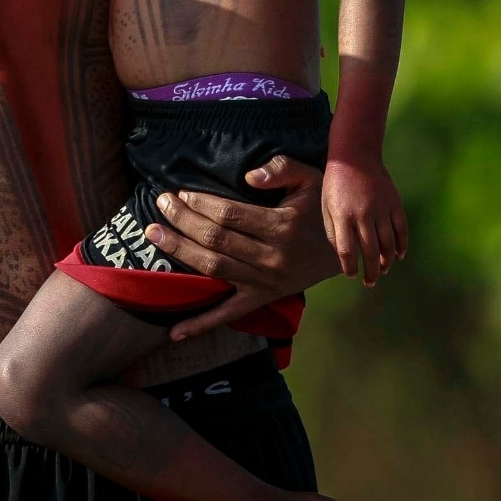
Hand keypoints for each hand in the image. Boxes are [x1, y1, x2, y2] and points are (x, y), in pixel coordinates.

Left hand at [140, 155, 337, 341]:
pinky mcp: (262, 297)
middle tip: (160, 204)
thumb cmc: (321, 209)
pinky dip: (201, 324)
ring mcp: (265, 281)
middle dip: (183, 220)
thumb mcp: (311, 179)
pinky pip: (229, 314)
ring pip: (214, 268)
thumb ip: (281, 168)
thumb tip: (249, 175)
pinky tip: (175, 332)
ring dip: (180, 252)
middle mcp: (271, 256)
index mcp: (281, 225)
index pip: (230, 214)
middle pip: (216, 239)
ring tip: (154, 234)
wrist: (346, 250)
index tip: (181, 193)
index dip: (201, 203)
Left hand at [322, 158, 407, 285]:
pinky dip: (401, 245)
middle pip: (370, 251)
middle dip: (371, 271)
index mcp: (342, 215)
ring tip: (383, 270)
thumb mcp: (326, 206)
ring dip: (387, 261)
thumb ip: (333, 231)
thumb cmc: (336, 184)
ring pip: (388, 243)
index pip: (347, 251)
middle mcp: (362, 214)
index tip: (351, 275)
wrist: (355, 155)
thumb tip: (344, 256)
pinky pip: (401, 229)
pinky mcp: (394, 203)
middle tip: (370, 282)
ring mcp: (380, 208)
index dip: (350, 267)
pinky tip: (398, 255)